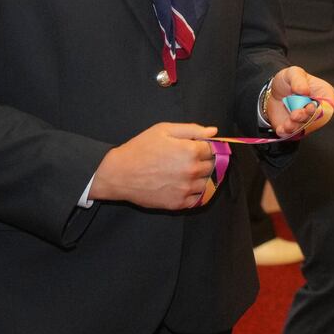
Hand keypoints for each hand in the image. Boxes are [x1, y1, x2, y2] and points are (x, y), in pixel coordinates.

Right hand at [90, 122, 219, 209]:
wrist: (118, 174)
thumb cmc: (140, 149)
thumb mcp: (164, 130)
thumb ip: (192, 130)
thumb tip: (213, 132)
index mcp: (190, 151)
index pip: (214, 149)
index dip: (208, 147)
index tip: (200, 147)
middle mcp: (192, 171)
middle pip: (213, 166)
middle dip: (205, 161)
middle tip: (190, 159)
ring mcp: (186, 189)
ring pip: (208, 182)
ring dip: (202, 177)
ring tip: (185, 172)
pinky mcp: (178, 203)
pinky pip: (199, 198)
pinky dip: (197, 192)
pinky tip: (186, 185)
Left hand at [264, 65, 333, 137]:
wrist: (273, 91)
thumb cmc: (289, 81)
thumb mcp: (293, 73)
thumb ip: (299, 80)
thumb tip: (304, 91)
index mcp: (324, 96)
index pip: (328, 107)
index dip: (320, 110)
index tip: (310, 107)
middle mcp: (317, 111)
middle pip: (316, 119)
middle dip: (305, 118)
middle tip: (295, 114)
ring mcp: (305, 121)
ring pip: (304, 128)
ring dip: (296, 127)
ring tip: (287, 123)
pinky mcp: (294, 128)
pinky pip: (291, 134)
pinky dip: (287, 133)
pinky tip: (282, 129)